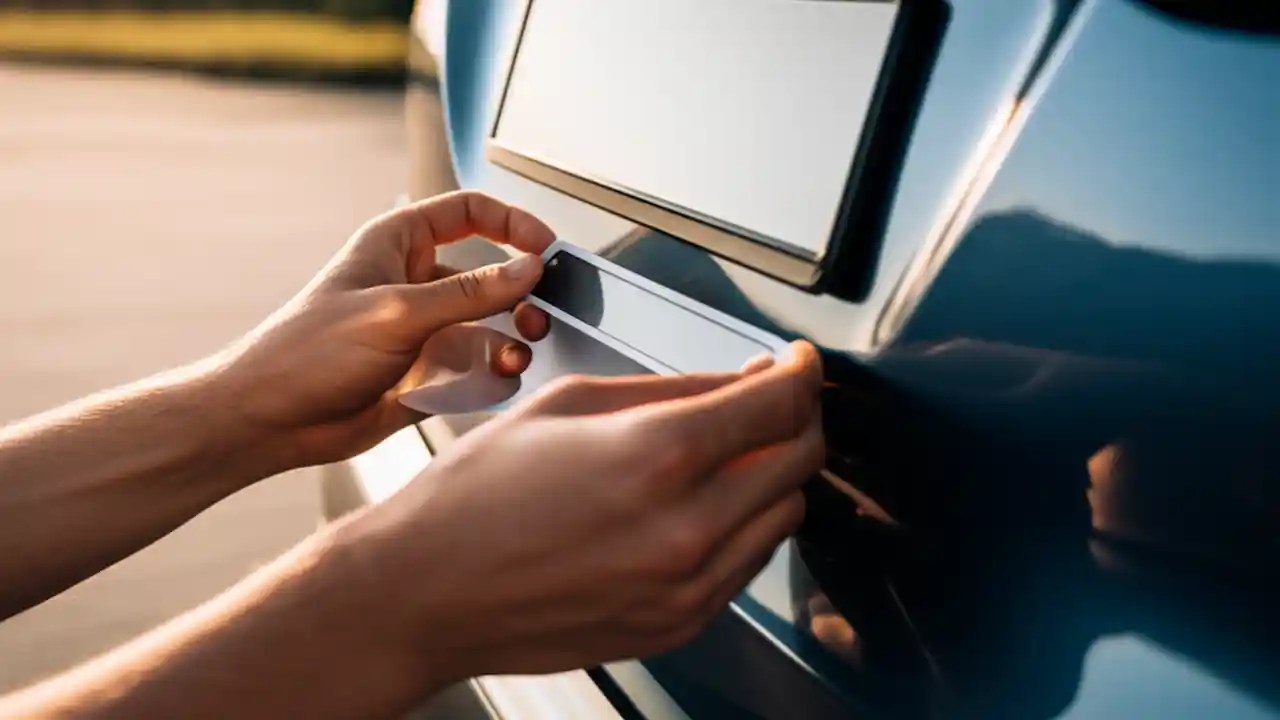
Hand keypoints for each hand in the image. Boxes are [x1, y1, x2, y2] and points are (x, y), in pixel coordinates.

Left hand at [213, 191, 554, 472]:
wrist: (269, 420)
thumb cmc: (307, 353)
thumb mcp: (397, 312)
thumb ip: (471, 292)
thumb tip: (528, 268)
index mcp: (398, 245)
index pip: (468, 212)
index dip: (512, 223)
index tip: (546, 248)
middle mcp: (415, 284)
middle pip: (490, 274)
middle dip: (520, 295)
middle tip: (536, 316)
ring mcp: (423, 331)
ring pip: (491, 326)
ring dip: (510, 341)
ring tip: (512, 357)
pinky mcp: (427, 375)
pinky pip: (477, 369)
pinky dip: (492, 376)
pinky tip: (490, 382)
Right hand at [348, 342, 823, 681]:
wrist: (426, 592)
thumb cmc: (475, 497)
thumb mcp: (567, 404)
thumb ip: (669, 390)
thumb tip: (737, 381)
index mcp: (657, 455)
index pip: (780, 403)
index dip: (801, 372)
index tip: (799, 361)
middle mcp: (687, 528)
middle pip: (801, 459)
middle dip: (798, 417)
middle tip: (775, 398)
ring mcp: (688, 586)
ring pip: (784, 516)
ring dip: (773, 476)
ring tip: (730, 453)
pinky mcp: (680, 624)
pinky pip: (748, 565)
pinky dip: (743, 527)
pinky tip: (701, 505)